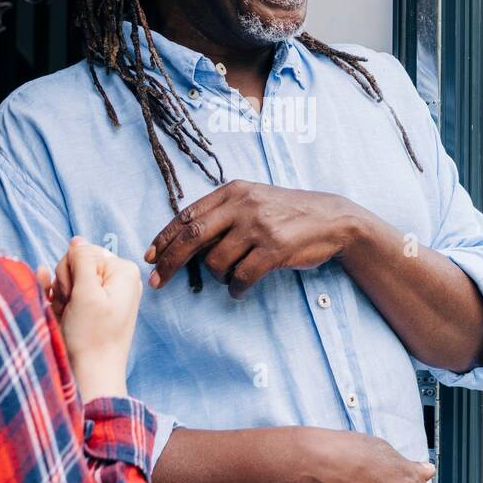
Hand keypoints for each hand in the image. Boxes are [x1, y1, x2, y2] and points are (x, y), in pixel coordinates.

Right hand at [37, 237, 142, 401]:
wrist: (90, 376)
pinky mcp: (88, 308)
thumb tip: (77, 240)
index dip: (72, 272)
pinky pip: (64, 293)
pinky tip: (53, 309)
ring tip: (69, 318)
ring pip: (65, 279)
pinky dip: (56, 301)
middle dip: (66, 285)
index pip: (83, 251)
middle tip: (73, 310)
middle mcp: (115, 280)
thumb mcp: (87, 293)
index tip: (79, 298)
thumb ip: (81, 259)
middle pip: (74, 263)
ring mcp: (101, 295)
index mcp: (123, 272)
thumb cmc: (92, 338)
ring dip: (60, 297)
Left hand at [144, 180, 364, 297]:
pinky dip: (235, 288)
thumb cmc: (288, 213)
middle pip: (192, 236)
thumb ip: (223, 212)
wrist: (332, 218)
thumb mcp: (254, 200)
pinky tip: (239, 290)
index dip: (164, 237)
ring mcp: (259, 226)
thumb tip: (184, 239)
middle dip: (170, 261)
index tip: (149, 256)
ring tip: (228, 278)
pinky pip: (242, 277)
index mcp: (233, 191)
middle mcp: (242, 205)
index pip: (187, 215)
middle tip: (157, 281)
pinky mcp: (274, 248)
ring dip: (217, 277)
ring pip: (217, 261)